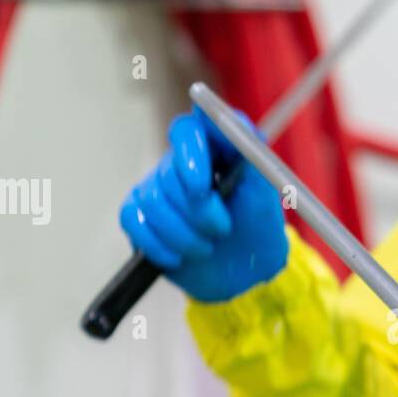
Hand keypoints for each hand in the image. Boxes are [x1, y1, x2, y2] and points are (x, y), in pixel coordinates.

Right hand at [120, 107, 287, 303]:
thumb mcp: (265, 193)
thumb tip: (232, 123)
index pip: (187, 131)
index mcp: (211, 149)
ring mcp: (156, 189)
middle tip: (223, 229)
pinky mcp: (140, 217)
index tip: (202, 185)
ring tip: (208, 248)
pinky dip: (158, 244)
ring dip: (184, 233)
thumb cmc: (258, 227)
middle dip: (199, 210)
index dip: (190, 153)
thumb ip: (251, 155)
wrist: (244, 273)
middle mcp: (179, 164)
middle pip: (169, 173)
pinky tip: (179, 257)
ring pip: (152, 201)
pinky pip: (132, 220)